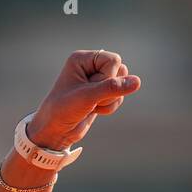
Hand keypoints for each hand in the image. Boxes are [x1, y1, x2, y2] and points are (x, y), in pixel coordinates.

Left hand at [27, 50, 141, 150]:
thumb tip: (137, 82)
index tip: (91, 89)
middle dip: (109, 90)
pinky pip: (119, 96)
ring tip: (91, 106)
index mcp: (82, 59)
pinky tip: (94, 110)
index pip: (113, 60)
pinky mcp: (102, 93)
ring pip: (123, 84)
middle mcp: (90, 66)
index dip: (108, 77)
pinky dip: (110, 106)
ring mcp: (97, 80)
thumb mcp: (87, 97)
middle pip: (121, 70)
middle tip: (90, 99)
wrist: (54, 132)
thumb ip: (112, 88)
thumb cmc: (63, 111)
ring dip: (110, 100)